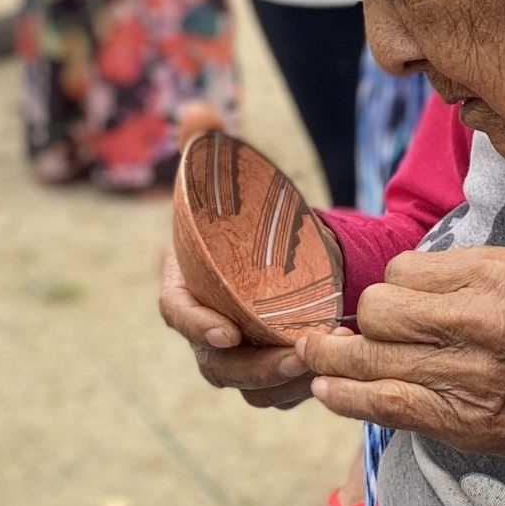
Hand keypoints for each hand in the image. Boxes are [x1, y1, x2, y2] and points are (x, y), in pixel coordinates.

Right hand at [157, 102, 316, 409]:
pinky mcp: (262, 370)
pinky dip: (296, 390)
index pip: (176, 310)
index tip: (226, 332)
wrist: (277, 249)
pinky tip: (328, 376)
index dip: (194, 324)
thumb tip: (198, 112)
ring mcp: (232, 353)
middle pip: (214, 363)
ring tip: (320, 366)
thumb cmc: (244, 216)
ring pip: (247, 385)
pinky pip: (274, 393)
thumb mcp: (230, 178)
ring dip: (280, 384)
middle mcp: (203, 324)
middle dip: (253, 367)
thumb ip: (209, 146)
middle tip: (296, 356)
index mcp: (183, 281)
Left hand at [291, 245, 504, 472]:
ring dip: (331, 356)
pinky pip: (385, 404)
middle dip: (363, 319)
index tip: (399, 299)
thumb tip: (396, 282)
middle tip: (358, 329)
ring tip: (310, 352)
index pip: (405, 269)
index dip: (393, 284)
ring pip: (371, 357)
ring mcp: (470, 374)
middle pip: (379, 310)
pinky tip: (326, 389)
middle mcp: (483, 320)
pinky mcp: (462, 421)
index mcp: (499, 275)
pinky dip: (347, 397)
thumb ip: (463, 278)